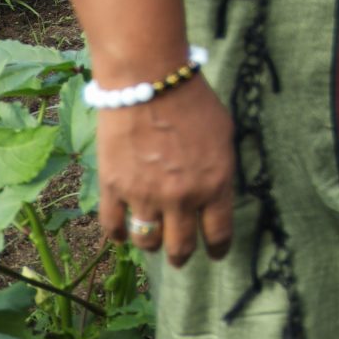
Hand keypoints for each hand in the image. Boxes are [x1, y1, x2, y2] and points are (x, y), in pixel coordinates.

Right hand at [95, 77, 234, 267]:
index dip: (217, 249)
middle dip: (182, 256)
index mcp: (215, 185)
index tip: (215, 254)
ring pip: (147, 241)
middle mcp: (181, 198)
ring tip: (153, 241)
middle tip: (181, 257)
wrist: (149, 80)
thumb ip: (221, 169)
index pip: (218, 233)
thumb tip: (217, 190)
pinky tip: (123, 234)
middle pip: (181, 247)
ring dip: (152, 244)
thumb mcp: (224, 135)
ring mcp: (144, 196)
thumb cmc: (194, 100)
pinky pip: (113, 226)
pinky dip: (119, 234)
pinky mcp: (113, 188)